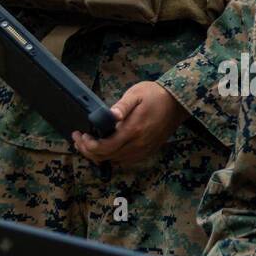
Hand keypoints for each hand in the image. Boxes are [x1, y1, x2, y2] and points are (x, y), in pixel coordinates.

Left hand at [72, 80, 187, 166]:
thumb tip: (110, 115)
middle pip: (106, 157)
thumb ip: (121, 106)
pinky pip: (124, 160)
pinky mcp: (146, 152)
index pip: (105, 147)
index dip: (89, 145)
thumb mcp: (136, 94)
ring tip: (87, 143)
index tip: (81, 135)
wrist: (177, 104)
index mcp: (133, 130)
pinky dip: (111, 156)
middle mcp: (138, 145)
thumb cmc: (154, 95)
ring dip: (98, 155)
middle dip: (88, 150)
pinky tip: (105, 146)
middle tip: (78, 139)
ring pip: (114, 161)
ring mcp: (143, 150)